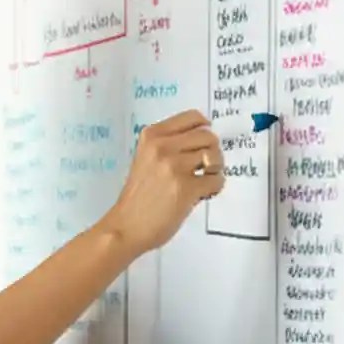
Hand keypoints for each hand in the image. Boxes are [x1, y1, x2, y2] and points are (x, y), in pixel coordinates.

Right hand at [100, 109, 224, 253]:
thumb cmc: (137, 194)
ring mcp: (174, 166)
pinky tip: (200, 194)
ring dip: (214, 170)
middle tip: (203, 167)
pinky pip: (217, 179)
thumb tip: (204, 139)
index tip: (203, 142)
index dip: (204, 128)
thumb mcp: (145, 159)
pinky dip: (214, 187)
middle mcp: (162, 146)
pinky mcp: (186, 188)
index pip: (193, 117)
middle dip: (212, 152)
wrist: (126, 226)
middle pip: (208, 136)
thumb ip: (168, 146)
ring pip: (215, 156)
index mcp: (151, 135)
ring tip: (201, 180)